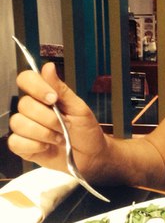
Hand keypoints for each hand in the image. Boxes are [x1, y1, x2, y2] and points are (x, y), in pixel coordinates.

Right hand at [8, 62, 106, 177]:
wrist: (91, 156)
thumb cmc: (87, 130)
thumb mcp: (79, 108)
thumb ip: (61, 89)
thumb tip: (48, 67)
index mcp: (45, 96)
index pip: (26, 79)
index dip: (36, 87)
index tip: (53, 99)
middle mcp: (32, 110)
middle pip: (24, 105)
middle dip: (48, 118)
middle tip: (63, 125)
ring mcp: (26, 128)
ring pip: (19, 124)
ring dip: (43, 133)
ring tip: (58, 138)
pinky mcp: (23, 146)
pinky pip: (16, 142)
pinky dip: (34, 146)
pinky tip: (46, 147)